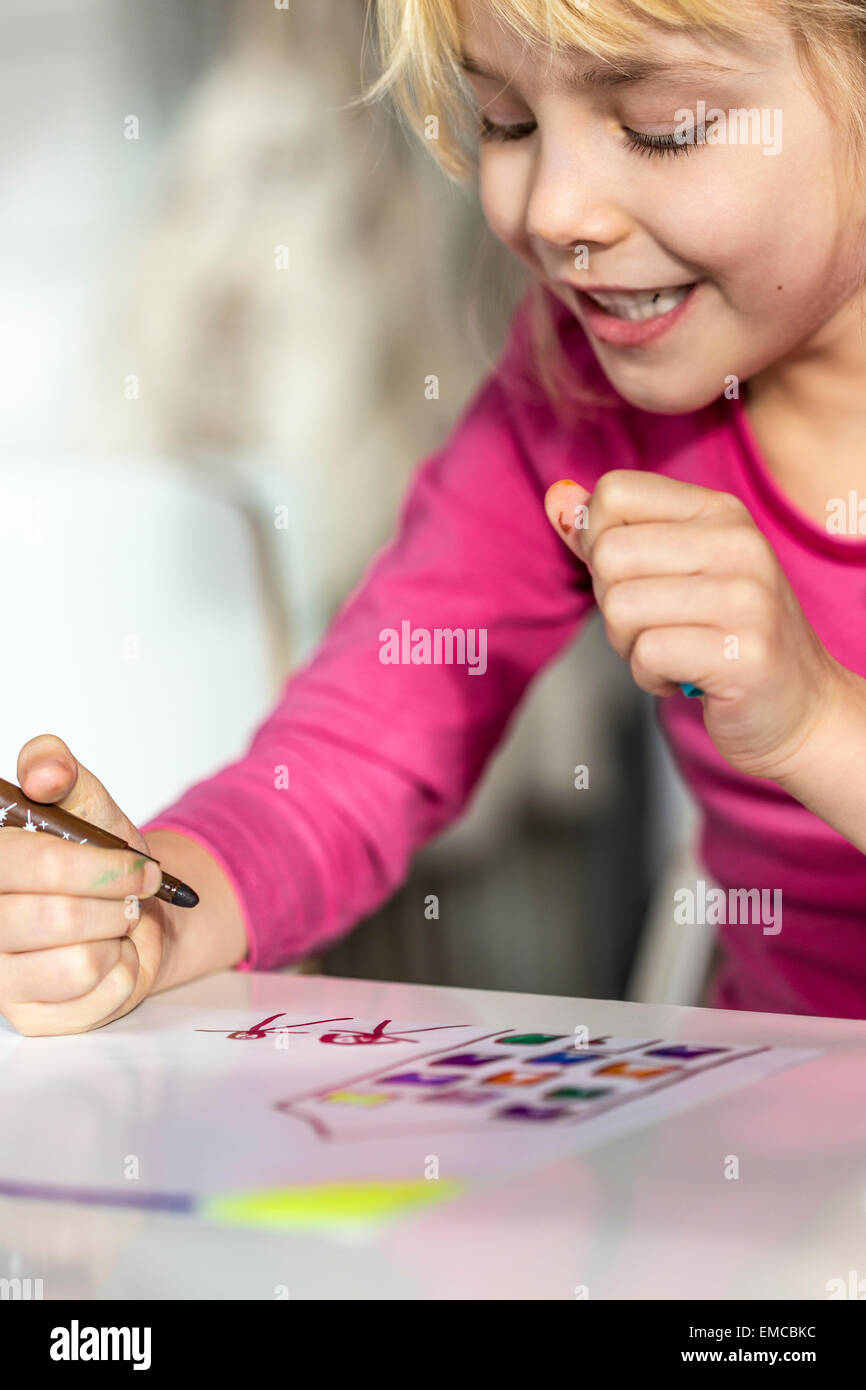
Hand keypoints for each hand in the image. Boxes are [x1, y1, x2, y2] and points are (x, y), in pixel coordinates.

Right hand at [0, 734, 168, 1035]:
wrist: (127, 913)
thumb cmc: (96, 858)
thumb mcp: (84, 802)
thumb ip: (58, 768)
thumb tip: (44, 773)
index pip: (31, 864)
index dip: (97, 865)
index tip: (138, 867)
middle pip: (58, 918)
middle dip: (116, 903)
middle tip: (132, 896)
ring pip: (78, 964)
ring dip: (116, 938)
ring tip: (112, 925)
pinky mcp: (28, 1016)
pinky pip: (98, 997)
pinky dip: (123, 972)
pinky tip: (108, 957)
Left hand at [544, 471, 845, 782]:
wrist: (800, 708)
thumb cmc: (724, 637)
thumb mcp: (671, 571)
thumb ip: (611, 534)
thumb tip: (557, 497)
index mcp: (719, 512)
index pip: (614, 492)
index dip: (599, 541)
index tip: (636, 577)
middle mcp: (738, 545)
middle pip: (608, 553)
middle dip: (611, 603)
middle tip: (656, 625)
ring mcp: (747, 599)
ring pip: (620, 608)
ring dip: (629, 645)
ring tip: (673, 651)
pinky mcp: (744, 655)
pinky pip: (646, 655)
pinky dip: (650, 677)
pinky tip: (685, 677)